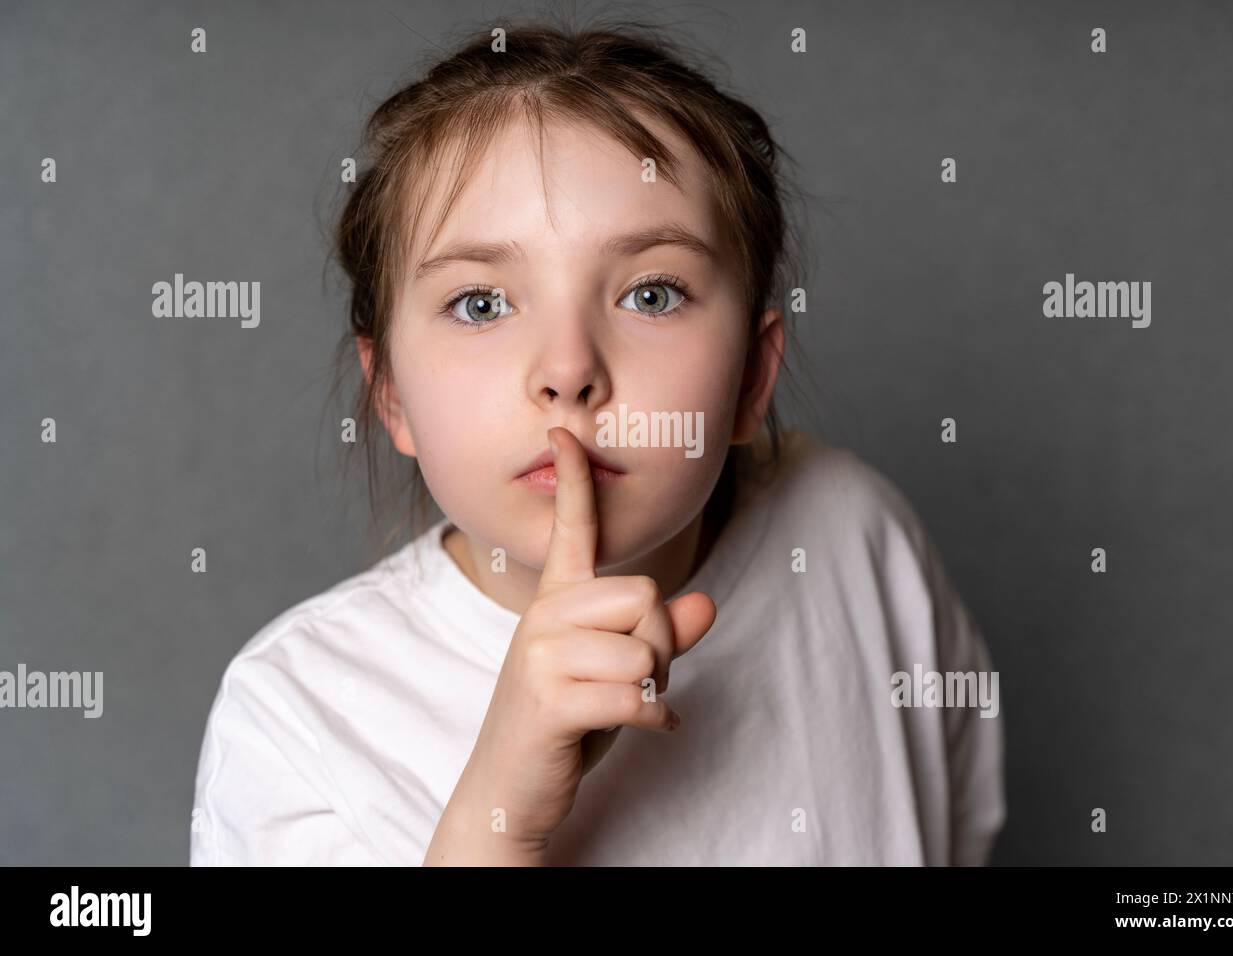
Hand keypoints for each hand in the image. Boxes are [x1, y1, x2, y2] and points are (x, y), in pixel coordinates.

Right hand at [429, 426, 716, 858]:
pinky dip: (654, 718)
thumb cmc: (565, 724)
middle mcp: (545, 617)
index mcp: (556, 602)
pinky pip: (638, 694)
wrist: (508, 789)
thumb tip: (706, 605)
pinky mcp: (550, 699)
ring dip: (655, 687)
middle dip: (658, 644)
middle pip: (645, 595)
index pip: (571, 531)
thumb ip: (661, 636)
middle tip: (632, 679)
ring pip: (647, 648)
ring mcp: (543, 657)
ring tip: (624, 707)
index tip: (562, 433)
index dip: (573, 481)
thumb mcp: (617, 674)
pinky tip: (640, 728)